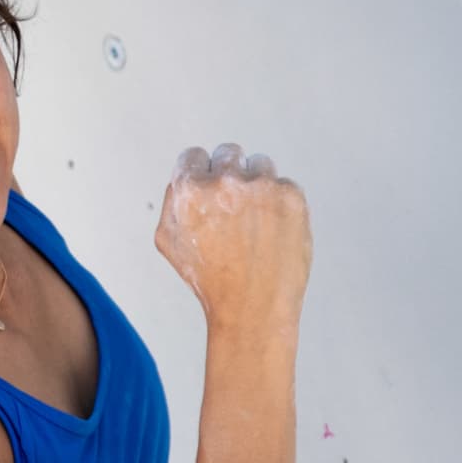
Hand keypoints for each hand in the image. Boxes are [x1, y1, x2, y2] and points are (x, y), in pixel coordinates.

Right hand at [155, 143, 311, 334]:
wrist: (253, 309)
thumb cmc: (211, 281)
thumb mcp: (169, 242)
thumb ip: (173, 201)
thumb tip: (185, 177)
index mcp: (190, 190)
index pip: (194, 156)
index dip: (201, 176)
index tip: (211, 193)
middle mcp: (225, 182)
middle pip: (228, 153)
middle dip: (230, 175)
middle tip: (235, 209)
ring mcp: (262, 187)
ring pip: (259, 165)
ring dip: (257, 186)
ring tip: (256, 223)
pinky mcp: (291, 196)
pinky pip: (285, 185)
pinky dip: (281, 204)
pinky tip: (274, 231)